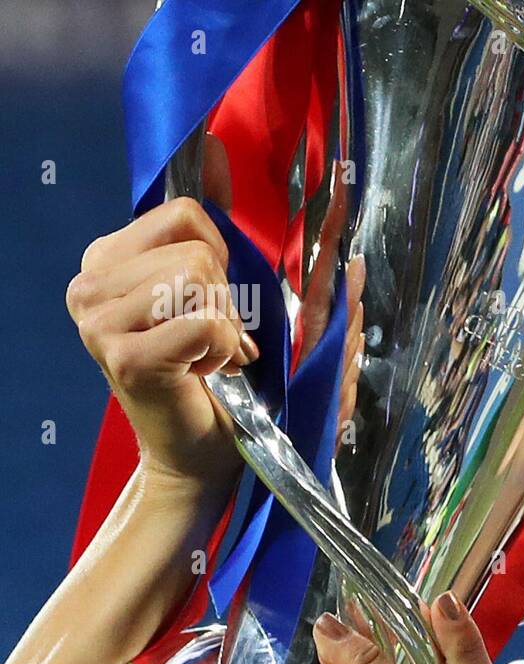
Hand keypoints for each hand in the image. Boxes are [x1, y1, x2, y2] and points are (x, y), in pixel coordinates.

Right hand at [66, 134, 252, 487]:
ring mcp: (98, 322)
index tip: (211, 304)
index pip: (186, 214)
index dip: (220, 257)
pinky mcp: (125, 358)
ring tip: (206, 358)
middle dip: (227, 300)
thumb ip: (208, 223)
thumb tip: (213, 145)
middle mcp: (88, 285)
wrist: (197, 450)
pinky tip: (205, 375)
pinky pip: (206, 322)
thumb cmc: (209, 371)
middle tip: (212, 341)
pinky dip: (225, 352)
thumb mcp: (212, 287)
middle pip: (199, 250)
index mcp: (105, 259)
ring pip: (201, 281)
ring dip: (226, 327)